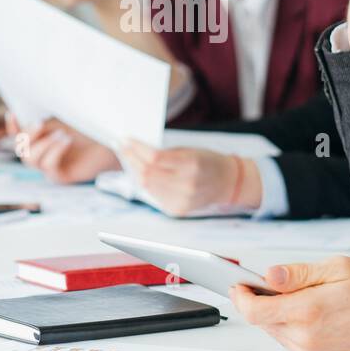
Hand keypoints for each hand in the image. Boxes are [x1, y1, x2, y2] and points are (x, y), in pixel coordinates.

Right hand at [8, 114, 119, 182]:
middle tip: (42, 123)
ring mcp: (51, 166)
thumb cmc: (93, 126)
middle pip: (21, 149)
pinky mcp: (61, 176)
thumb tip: (39, 90)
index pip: (18, 135)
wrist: (114, 142)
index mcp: (42, 137)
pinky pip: (49, 168)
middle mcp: (43, 152)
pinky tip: (67, 142)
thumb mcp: (70, 114)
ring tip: (62, 134)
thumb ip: (53, 108)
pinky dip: (55, 153)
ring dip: (43, 144)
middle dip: (28, 135)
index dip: (12, 126)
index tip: (13, 113)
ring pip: (31, 160)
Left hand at [118, 140, 260, 216]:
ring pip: (147, 186)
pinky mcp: (177, 209)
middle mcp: (187, 185)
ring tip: (129, 159)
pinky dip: (145, 183)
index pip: (155, 158)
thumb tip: (137, 151)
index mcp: (191, 165)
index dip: (137, 149)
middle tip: (123, 148)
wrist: (226, 183)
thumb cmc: (207, 162)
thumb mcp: (189, 150)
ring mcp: (181, 200)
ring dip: (135, 171)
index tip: (126, 140)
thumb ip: (165, 153)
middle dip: (131, 159)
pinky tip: (141, 173)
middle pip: (147, 173)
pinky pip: (154, 195)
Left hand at [231, 256, 349, 350]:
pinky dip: (289, 326)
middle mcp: (306, 336)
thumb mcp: (336, 268)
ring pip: (275, 333)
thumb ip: (298, 274)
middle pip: (262, 322)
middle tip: (262, 285)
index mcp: (307, 311)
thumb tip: (269, 276)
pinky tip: (304, 312)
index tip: (238, 285)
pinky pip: (290, 342)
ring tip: (292, 297)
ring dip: (275, 315)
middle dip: (258, 303)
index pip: (254, 311)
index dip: (241, 297)